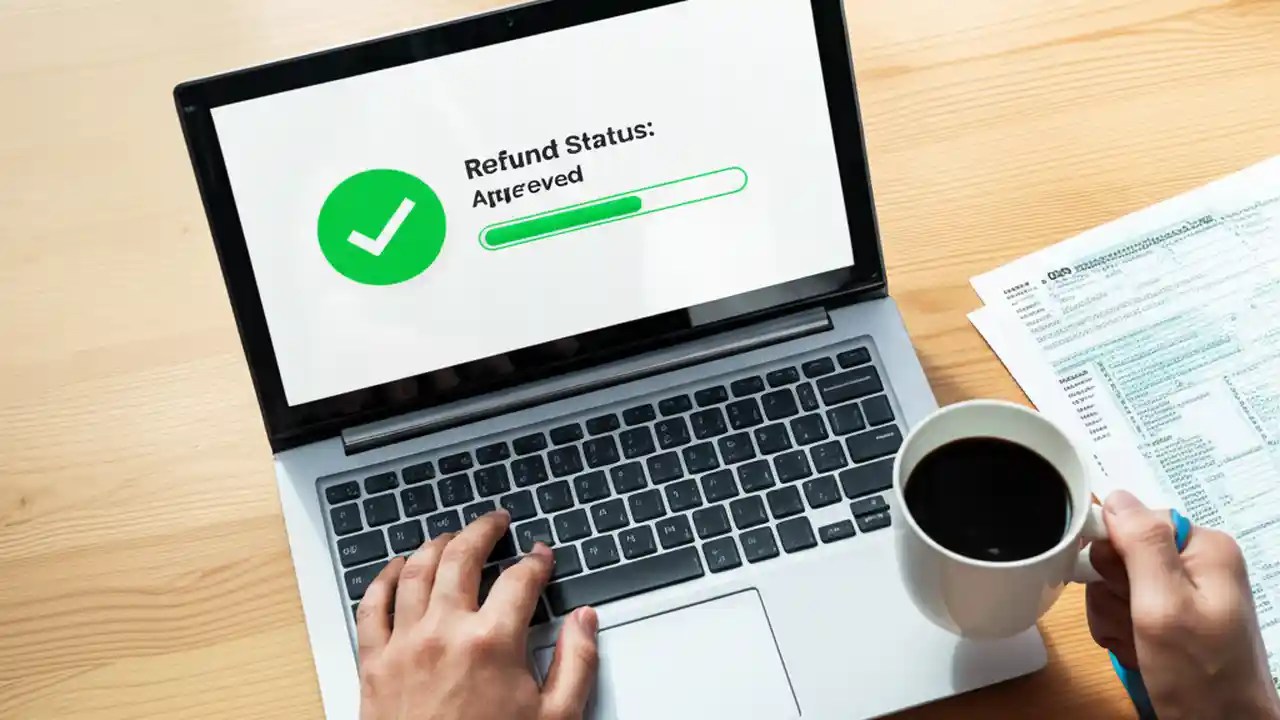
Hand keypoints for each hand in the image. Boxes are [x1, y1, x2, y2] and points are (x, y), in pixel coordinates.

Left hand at [357, 510, 599, 719]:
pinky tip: (396, 568)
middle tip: (496, 522)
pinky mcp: (373, 663)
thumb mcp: (556, 719)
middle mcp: (444, 632)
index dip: (536, 561)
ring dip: (435, 544)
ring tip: (450, 536)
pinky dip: (383, 578)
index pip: (520, 579)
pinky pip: (372, 605)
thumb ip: (576, 663)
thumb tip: (585, 621)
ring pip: (415, 570)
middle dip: (483, 530)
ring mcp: (404, 644)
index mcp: (493, 643)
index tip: (541, 557)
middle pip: (462, 556)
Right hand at [1087, 490, 1279, 718]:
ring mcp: (1182, 593)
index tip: (1124, 589)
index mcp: (1205, 549)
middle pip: (1121, 552)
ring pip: (1114, 584)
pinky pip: (1121, 609)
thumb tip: (1117, 497)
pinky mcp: (1168, 618)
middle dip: (1113, 591)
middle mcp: (1196, 564)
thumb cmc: (1200, 678)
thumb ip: (1142, 546)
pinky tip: (1138, 652)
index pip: (1135, 520)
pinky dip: (1120, 632)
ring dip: (1114, 617)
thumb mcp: (1164, 607)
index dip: (1115, 552)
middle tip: (1135, 624)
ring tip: (1138, 645)